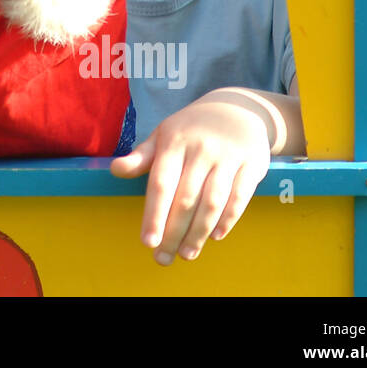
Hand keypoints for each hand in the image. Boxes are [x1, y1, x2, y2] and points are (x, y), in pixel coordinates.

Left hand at [109, 91, 270, 264]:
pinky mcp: (251, 165)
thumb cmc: (192, 129)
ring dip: (199, 233)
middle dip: (173, 232)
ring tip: (187, 254)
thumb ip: (141, 157)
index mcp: (174, 141)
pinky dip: (227, 220)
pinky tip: (215, 237)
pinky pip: (239, 198)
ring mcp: (227, 157)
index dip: (154, 214)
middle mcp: (201, 149)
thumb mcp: (164, 134)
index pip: (161, 183)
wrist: (238, 109)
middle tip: (163, 258)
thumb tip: (115, 170)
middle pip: (185, 199)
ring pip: (212, 203)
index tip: (148, 241)